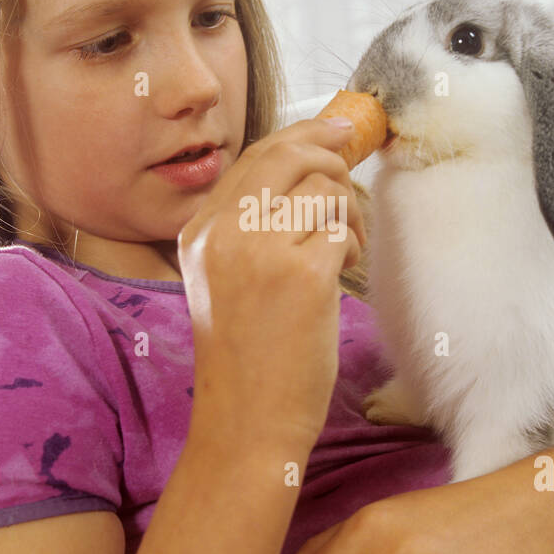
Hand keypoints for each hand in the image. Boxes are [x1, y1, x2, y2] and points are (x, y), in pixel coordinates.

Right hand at [177, 117, 367, 449]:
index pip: (256, 155)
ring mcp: (260, 251)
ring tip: (343, 250)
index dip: (304, 134)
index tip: (338, 129)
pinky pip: (341, 228)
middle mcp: (222, 231)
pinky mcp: (303, 276)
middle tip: (356, 168)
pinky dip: (352, 243)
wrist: (245, 424)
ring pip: (324, 186)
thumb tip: (307, 165)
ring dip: (348, 210)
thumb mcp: (224, 279)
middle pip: (291, 153)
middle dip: (334, 154)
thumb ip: (249, 224)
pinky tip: (344, 270)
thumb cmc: (246, 357)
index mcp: (198, 230)